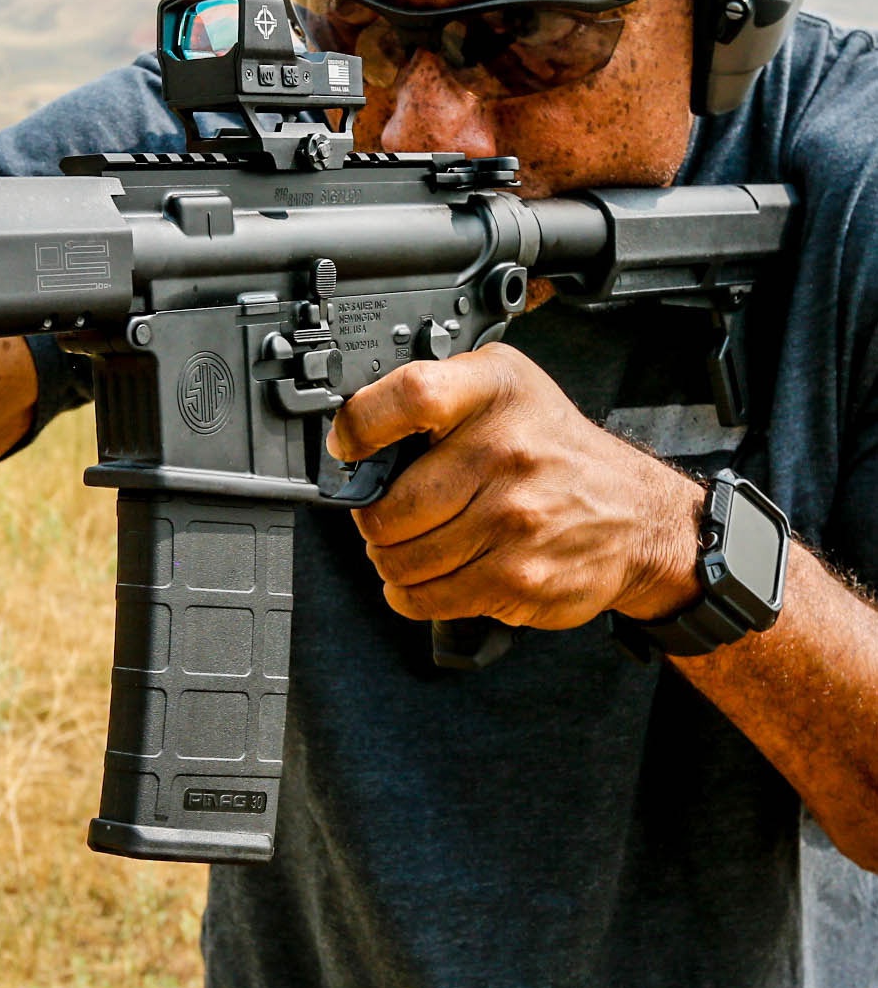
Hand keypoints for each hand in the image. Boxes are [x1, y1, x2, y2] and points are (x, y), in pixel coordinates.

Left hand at [327, 344, 705, 628]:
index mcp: (496, 392)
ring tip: (417, 546)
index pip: (412, 395)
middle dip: (376, 520)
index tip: (349, 447)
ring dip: (394, 561)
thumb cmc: (554, 452)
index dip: (362, 426)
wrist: (638, 516)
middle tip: (392, 516)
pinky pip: (426, 598)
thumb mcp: (504, 388)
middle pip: (389, 506)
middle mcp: (508, 452)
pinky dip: (414, 594)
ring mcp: (514, 519)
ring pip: (400, 559)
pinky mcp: (517, 578)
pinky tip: (434, 575)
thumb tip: (353, 428)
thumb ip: (434, 394)